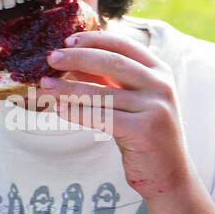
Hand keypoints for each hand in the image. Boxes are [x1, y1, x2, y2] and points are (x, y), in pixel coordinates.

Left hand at [41, 31, 188, 197]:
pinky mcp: (144, 130)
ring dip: (70, 89)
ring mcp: (155, 107)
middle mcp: (161, 86)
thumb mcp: (132, 101)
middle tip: (51, 59)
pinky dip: (78, 113)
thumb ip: (110, 80)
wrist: (168, 174)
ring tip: (46, 87)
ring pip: (103, 93)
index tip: (68, 40)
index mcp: (160, 72)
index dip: (94, 39)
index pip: (124, 45)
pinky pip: (103, 117)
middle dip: (78, 58)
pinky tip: (60, 110)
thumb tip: (73, 60)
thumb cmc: (145, 135)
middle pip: (112, 62)